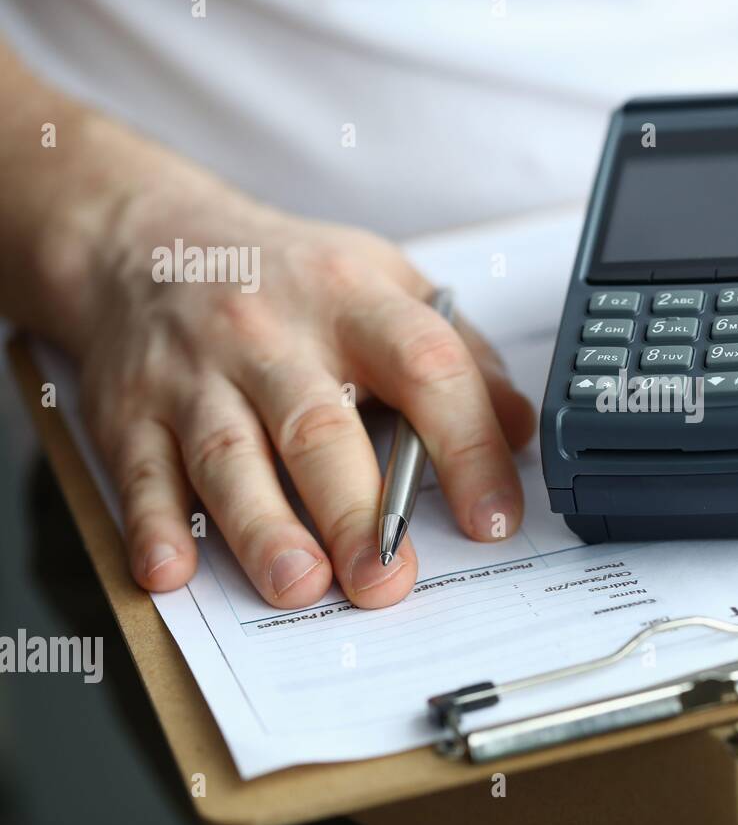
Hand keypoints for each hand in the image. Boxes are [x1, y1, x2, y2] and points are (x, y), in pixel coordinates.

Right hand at [63, 185, 533, 609]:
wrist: (146, 239)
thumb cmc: (288, 277)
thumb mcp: (385, 283)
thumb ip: (458, 354)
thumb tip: (519, 427)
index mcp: (352, 301)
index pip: (426, 369)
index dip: (468, 446)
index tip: (493, 517)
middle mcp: (272, 336)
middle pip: (319, 427)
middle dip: (355, 511)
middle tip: (387, 578)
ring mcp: (196, 375)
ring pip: (230, 456)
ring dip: (264, 528)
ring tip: (300, 586)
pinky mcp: (131, 412)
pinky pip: (141, 473)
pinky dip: (154, 526)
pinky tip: (172, 571)